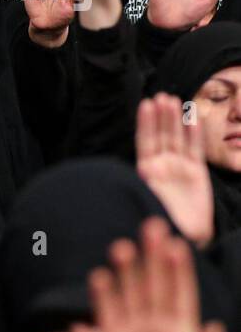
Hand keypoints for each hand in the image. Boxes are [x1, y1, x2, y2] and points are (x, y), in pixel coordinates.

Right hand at [90, 218, 226, 331]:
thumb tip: (213, 328)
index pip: (181, 295)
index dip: (179, 270)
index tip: (176, 243)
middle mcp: (159, 328)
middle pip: (156, 285)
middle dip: (154, 257)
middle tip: (151, 225)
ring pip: (131, 294)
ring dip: (127, 271)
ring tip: (122, 245)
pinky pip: (107, 313)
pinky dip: (104, 296)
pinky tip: (100, 276)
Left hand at [136, 94, 213, 246]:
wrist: (181, 235)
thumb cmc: (157, 219)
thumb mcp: (143, 199)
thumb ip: (139, 183)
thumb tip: (134, 170)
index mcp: (145, 170)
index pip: (144, 141)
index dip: (145, 123)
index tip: (145, 104)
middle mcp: (161, 166)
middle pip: (161, 135)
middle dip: (160, 116)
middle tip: (161, 96)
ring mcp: (179, 168)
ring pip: (177, 138)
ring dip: (175, 120)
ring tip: (173, 100)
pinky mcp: (196, 173)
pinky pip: (195, 150)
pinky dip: (194, 134)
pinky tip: (193, 118)